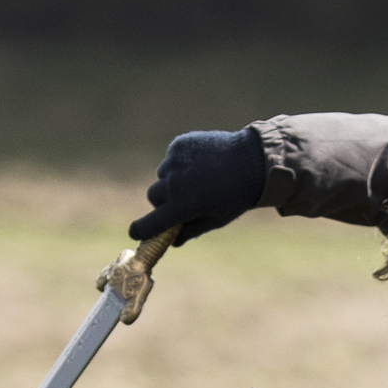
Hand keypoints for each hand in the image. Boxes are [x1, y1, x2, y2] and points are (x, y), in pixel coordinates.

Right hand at [128, 127, 270, 242]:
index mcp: (183, 205)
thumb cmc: (238, 196)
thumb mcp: (217, 218)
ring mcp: (175, 161)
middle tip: (182, 201)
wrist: (253, 160)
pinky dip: (180, 164)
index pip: (152, 221)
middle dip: (163, 202)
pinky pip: (171, 159)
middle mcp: (174, 183)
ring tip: (199, 179)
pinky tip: (201, 164)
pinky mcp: (178, 145)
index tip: (135, 232)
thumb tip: (172, 241)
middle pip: (154, 197)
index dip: (142, 229)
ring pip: (162, 176)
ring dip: (172, 181)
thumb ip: (191, 230)